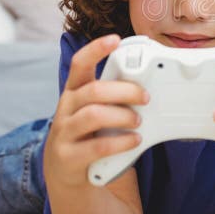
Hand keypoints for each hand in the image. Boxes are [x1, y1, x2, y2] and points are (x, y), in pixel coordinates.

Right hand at [43, 35, 148, 187]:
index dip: (96, 49)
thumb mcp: (97, 110)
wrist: (65, 173)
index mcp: (75, 92)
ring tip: (138, 121)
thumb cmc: (89, 134)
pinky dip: (122, 142)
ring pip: (94, 115)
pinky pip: (98, 146)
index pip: (80, 64)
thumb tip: (150, 86)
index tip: (115, 40)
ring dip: (123, 116)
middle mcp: (66, 108)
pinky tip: (135, 140)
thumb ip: (114, 98)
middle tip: (146, 97)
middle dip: (125, 91)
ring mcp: (64, 132)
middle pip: (94, 90)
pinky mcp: (69, 157)